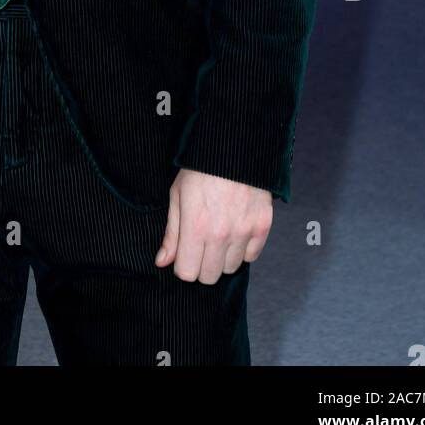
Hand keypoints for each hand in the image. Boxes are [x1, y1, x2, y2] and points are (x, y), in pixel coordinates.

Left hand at [155, 168, 272, 283]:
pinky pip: (251, 256)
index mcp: (195, 226)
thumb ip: (171, 233)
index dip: (183, 264)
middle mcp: (220, 234)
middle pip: (209, 276)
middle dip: (202, 265)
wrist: (234, 148)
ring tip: (219, 233)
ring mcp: (243, 231)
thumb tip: (162, 262)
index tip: (185, 253)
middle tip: (201, 244)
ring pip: (230, 268)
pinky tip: (235, 230)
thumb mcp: (178, 195)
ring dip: (223, 257)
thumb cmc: (200, 170)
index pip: (187, 273)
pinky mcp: (262, 226)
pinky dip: (242, 249)